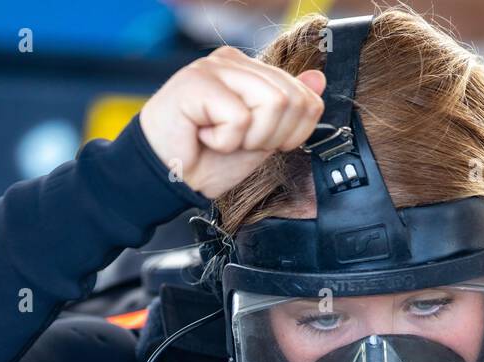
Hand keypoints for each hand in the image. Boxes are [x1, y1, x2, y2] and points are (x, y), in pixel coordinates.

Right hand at [139, 45, 325, 199]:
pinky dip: (225, 141)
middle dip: (270, 136)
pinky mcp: (196, 82)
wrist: (165, 179)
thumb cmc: (204, 160)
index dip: (293, 131)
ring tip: (221, 139)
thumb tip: (318, 80)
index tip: (261, 143)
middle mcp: (232, 61)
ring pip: (271, 104)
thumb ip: (288, 111)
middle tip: (237, 144)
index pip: (303, 94)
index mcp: (249, 70)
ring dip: (249, 138)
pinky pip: (239, 118)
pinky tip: (203, 137)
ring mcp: (213, 67)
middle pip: (291, 99)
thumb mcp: (259, 140)